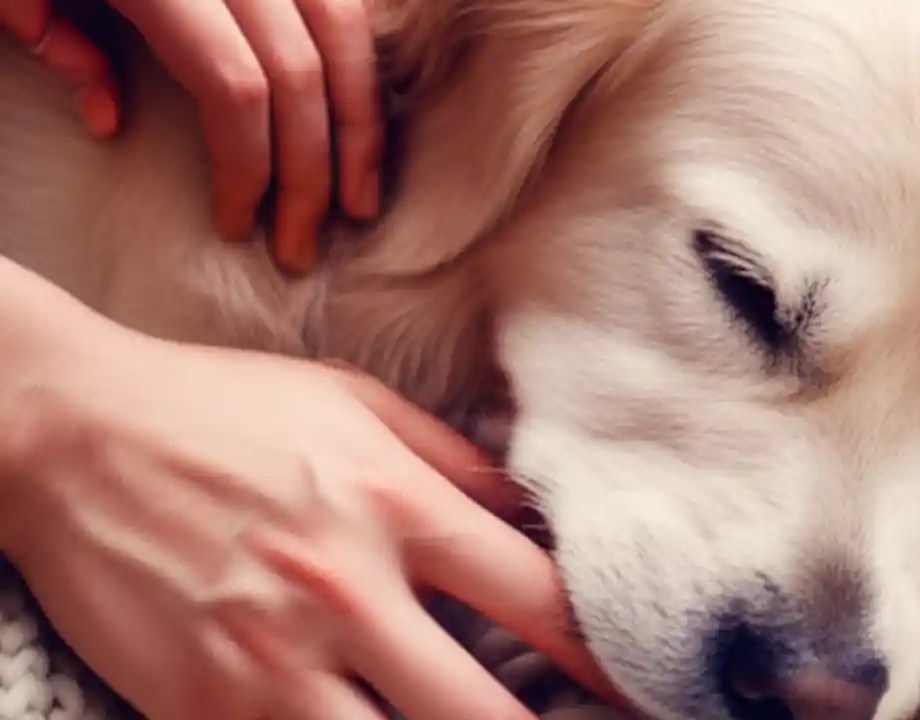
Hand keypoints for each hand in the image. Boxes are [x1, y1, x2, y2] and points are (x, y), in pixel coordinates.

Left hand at [0, 0, 383, 272]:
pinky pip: (344, 2)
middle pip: (304, 76)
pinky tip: (358, 118)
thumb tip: (111, 120)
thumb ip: (58, 42)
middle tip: (303, 245)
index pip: (240, 90)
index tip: (236, 222)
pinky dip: (360, 65)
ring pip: (348, 37)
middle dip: (313, 173)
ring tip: (361, 200)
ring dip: (362, 127)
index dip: (250, 166)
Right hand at [0, 324, 614, 718]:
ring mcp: (271, 660)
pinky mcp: (206, 706)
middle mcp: (344, 588)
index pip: (535, 597)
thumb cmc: (221, 409)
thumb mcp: (352, 400)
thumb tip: (536, 509)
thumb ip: (453, 461)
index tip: (633, 682)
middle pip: (482, 710)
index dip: (599, 652)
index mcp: (393, 503)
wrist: (69, 432)